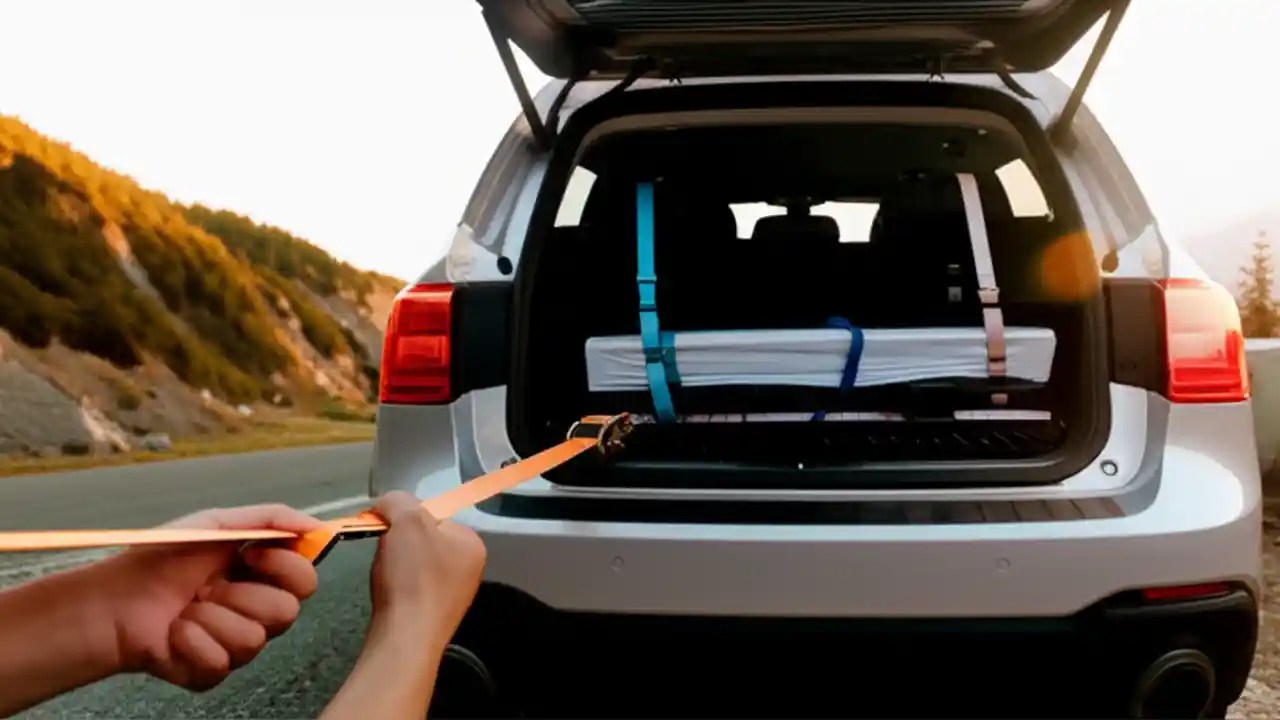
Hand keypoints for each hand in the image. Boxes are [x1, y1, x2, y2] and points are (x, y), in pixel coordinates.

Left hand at [88, 504, 321, 690]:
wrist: (111, 599)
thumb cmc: (158, 559)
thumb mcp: (216, 522)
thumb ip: (271, 518)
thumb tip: (319, 525)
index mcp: (260, 576)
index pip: (306, 580)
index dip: (286, 568)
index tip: (251, 554)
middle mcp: (254, 612)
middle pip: (287, 613)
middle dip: (243, 595)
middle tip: (208, 585)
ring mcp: (233, 645)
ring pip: (254, 640)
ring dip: (211, 618)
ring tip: (186, 608)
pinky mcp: (210, 672)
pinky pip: (222, 663)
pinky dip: (192, 642)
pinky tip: (174, 632)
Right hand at [366, 491, 485, 646]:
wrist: (405, 637)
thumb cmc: (413, 576)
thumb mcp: (407, 520)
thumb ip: (397, 501)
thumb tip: (386, 505)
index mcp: (472, 543)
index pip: (435, 514)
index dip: (406, 516)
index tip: (388, 526)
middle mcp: (468, 568)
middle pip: (424, 539)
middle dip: (399, 541)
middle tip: (384, 550)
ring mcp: (452, 593)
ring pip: (414, 563)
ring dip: (395, 563)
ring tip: (385, 574)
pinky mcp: (433, 614)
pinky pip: (410, 587)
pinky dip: (395, 585)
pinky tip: (388, 593)